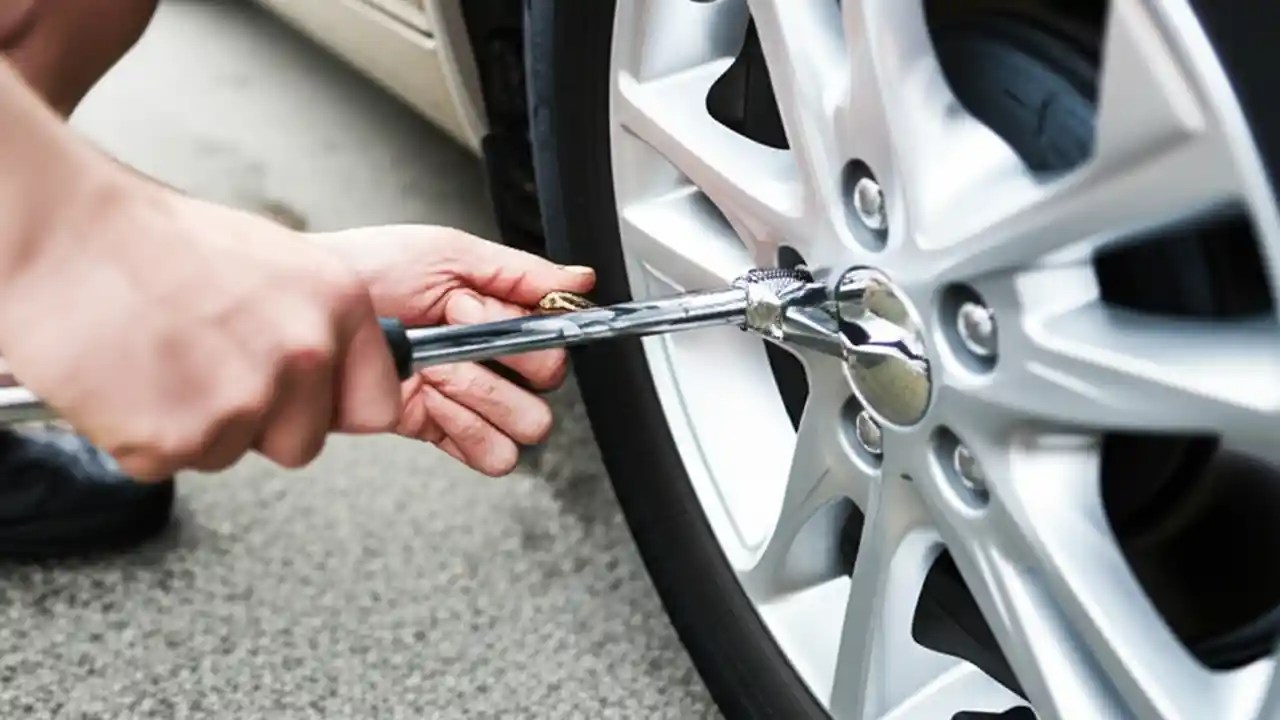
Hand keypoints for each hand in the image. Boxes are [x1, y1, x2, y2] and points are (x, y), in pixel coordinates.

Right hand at [0, 178, 403, 479]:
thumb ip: (314, 321)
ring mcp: (243, 402)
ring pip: (230, 453)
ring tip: (159, 361)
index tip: (309, 402)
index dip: (334, 408)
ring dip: (194, 425)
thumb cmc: (150, 238)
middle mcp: (303, 356)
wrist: (60, 232)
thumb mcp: (272, 262)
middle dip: (259, 423)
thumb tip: (333, 366)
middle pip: (302, 443)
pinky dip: (139, 434)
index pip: (376, 404)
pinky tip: (127, 380)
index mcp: (337, 306)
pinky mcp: (178, 439)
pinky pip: (168, 462)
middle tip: (207, 374)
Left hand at [313, 226, 595, 475]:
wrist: (305, 307)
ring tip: (438, 373)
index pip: (555, 345)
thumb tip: (580, 280)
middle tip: (453, 342)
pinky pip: (490, 455)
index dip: (530, 338)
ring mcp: (468, 398)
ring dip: (481, 399)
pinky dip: (468, 432)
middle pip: (546, 393)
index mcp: (500, 315)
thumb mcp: (447, 252)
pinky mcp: (439, 428)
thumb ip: (519, 271)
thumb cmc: (368, 268)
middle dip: (499, 366)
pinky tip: (433, 403)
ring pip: (525, 428)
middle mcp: (491, 359)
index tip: (488, 318)